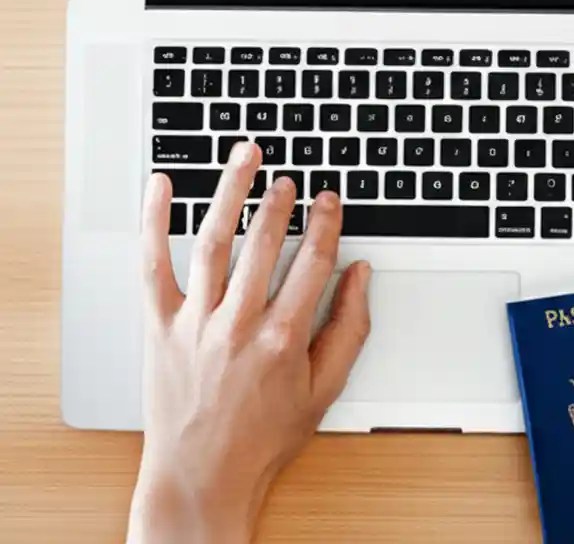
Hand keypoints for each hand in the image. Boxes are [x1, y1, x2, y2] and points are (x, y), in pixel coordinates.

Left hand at [128, 143, 371, 543]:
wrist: (203, 474)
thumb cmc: (264, 437)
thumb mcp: (325, 390)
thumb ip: (349, 329)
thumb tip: (362, 277)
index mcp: (284, 340)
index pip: (312, 263)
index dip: (326, 224)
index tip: (330, 200)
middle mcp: (238, 325)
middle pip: (264, 244)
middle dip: (282, 202)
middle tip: (291, 179)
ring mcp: (195, 321)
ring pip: (213, 241)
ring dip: (231, 192)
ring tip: (246, 158)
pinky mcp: (160, 324)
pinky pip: (153, 263)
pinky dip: (154, 220)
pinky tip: (161, 185)